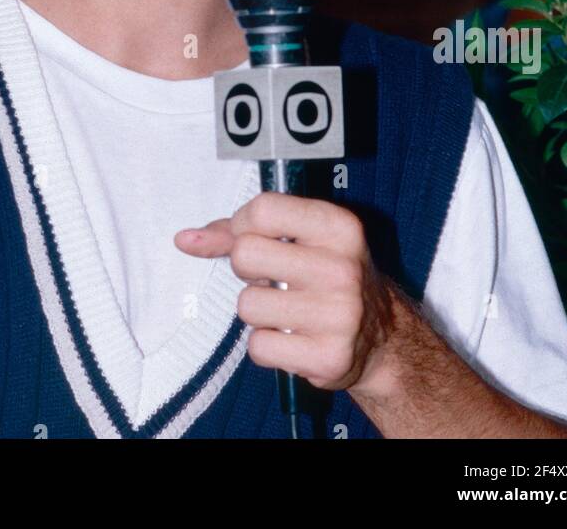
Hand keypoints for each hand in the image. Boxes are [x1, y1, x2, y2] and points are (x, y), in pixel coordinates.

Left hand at [174, 191, 395, 393]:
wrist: (381, 337)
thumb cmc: (328, 277)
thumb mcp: (299, 240)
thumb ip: (239, 232)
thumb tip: (185, 239)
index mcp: (338, 227)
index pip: (263, 209)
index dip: (242, 225)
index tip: (251, 237)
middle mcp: (342, 267)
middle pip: (246, 255)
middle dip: (246, 269)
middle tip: (270, 277)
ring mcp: (338, 315)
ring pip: (247, 305)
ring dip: (257, 311)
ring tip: (285, 310)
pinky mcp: (328, 357)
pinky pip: (258, 346)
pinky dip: (266, 345)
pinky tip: (292, 338)